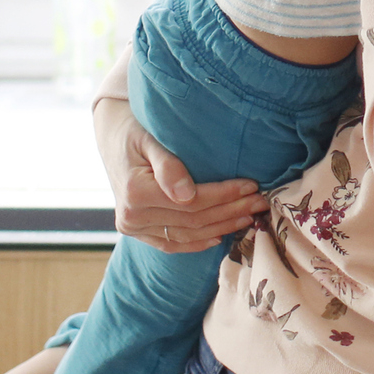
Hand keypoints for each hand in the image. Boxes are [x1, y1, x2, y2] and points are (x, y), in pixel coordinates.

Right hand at [94, 95, 270, 254]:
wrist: (112, 138)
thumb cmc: (135, 130)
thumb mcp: (149, 138)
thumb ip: (167, 165)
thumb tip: (185, 195)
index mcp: (135, 193)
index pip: (193, 202)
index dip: (226, 195)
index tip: (252, 185)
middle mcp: (132, 217)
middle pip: (193, 220)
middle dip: (231, 212)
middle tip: (261, 202)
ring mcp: (133, 229)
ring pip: (186, 235)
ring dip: (221, 228)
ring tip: (249, 217)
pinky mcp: (136, 233)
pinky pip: (170, 243)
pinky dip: (196, 243)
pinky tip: (219, 237)